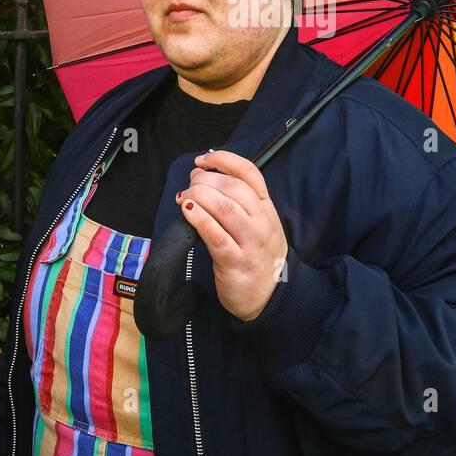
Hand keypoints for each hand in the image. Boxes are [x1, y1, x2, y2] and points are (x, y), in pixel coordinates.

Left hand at [175, 149, 288, 321]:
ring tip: (185, 197)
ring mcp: (250, 242)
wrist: (269, 296)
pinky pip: (214, 234)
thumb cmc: (257, 256)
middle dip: (205, 180)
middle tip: (190, 184)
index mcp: (266, 208)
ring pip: (224, 207)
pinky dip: (198, 218)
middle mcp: (261, 221)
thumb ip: (237, 202)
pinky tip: (187, 211)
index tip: (202, 160)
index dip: (223, 160)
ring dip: (199, 196)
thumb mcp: (257, 223)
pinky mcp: (235, 261)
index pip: (249, 173)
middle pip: (232, 187)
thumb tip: (202, 179)